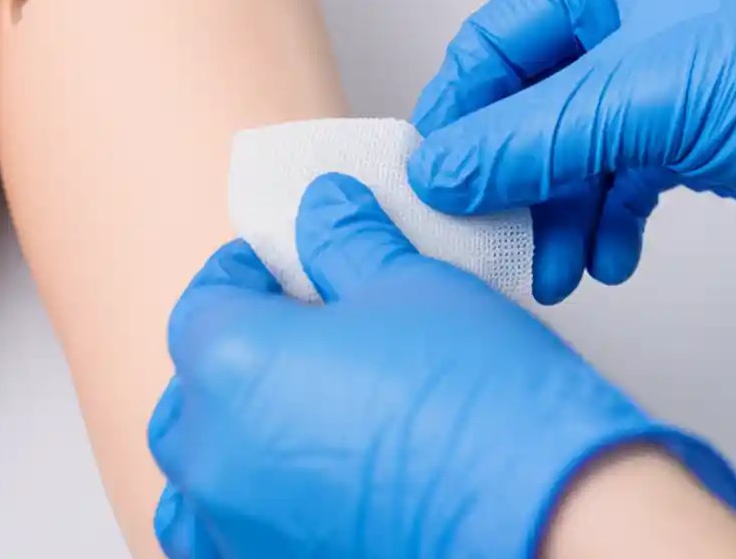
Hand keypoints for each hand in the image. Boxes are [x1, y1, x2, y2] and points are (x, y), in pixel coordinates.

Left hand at [148, 172, 735, 557]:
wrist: (546, 523)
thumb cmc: (485, 407)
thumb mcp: (415, 288)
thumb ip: (348, 243)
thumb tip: (323, 209)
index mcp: (233, 367)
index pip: (203, 302)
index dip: (238, 272)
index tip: (271, 264)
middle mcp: (216, 458)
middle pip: (189, 389)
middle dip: (228, 353)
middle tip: (291, 333)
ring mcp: (238, 532)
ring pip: (193, 479)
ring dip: (222, 438)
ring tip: (284, 417)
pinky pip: (220, 543)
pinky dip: (235, 513)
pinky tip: (290, 494)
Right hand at [408, 0, 735, 303]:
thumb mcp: (646, 101)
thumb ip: (531, 139)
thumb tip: (442, 170)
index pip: (499, 39)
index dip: (458, 110)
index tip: (429, 176)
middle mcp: (635, 13)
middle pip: (531, 102)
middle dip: (511, 177)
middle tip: (486, 235)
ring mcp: (664, 73)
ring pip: (573, 148)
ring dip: (558, 212)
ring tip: (551, 269)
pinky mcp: (690, 128)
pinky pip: (620, 176)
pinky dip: (607, 220)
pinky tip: (606, 258)